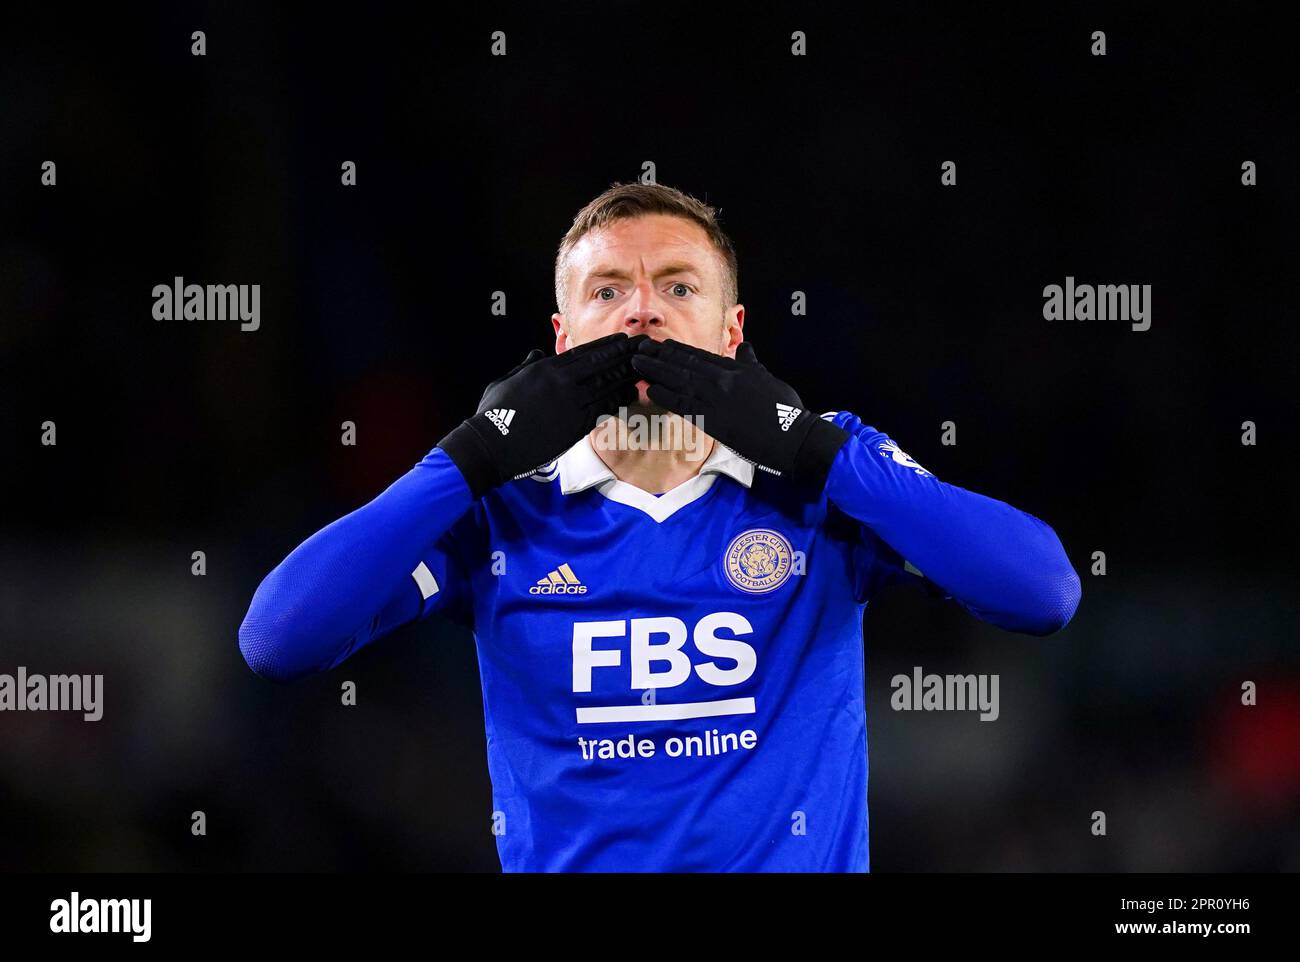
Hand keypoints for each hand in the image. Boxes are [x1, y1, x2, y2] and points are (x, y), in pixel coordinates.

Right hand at [439, 332, 645, 496]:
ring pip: (607, 385)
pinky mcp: (575, 425)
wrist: (491, 445)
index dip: (606, 346)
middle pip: (601, 364)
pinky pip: (604, 408)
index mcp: (545, 369)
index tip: (622, 341)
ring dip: (627, 376)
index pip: (583, 353)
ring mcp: (570, 403)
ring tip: (644, 369)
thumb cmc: (494, 415)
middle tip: (644, 348)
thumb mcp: (507, 382)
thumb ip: (526, 366)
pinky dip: (619, 399)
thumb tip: (537, 353)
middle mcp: (561, 382)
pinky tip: (632, 394)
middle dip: (624, 355)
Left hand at [630, 338, 848, 487]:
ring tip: (637, 364)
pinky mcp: (714, 419)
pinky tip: (650, 391)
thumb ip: (751, 362)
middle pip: (684, 364)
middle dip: (660, 356)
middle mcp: (723, 379)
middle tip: (639, 348)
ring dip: (656, 371)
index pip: (700, 356)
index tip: (661, 345)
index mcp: (735, 369)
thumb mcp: (768, 378)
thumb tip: (745, 347)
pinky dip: (665, 397)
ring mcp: (717, 398)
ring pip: (679, 381)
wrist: (792, 436)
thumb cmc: (785, 410)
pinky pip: (683, 406)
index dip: (678, 350)